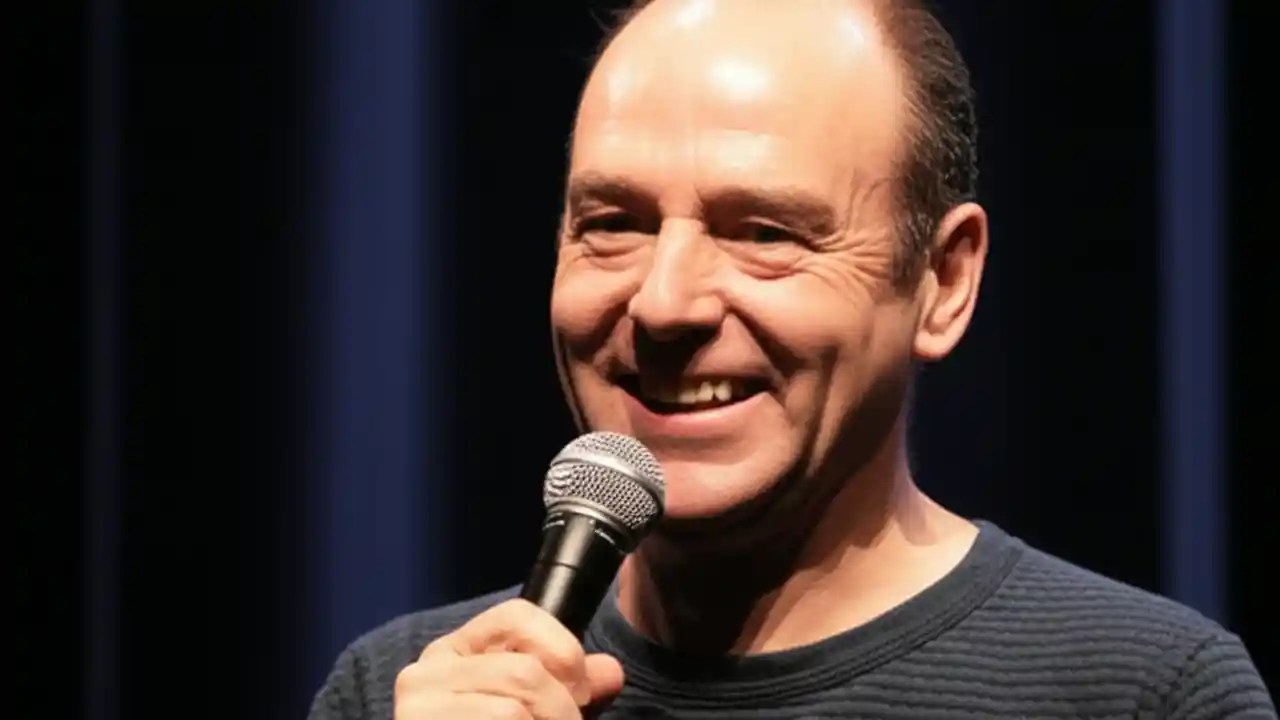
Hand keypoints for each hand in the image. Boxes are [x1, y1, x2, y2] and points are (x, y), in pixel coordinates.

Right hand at [394, 598, 625, 718]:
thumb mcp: (533, 710)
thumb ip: (569, 690)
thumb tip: (611, 672)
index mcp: (454, 651)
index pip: (516, 615)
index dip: (562, 649)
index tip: (578, 692)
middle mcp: (426, 672)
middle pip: (524, 671)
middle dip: (562, 710)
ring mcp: (418, 710)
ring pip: (512, 711)